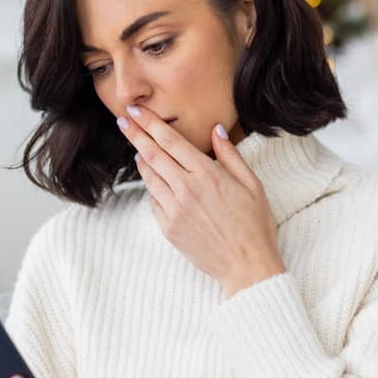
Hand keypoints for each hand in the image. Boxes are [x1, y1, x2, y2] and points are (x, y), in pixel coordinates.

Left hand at [118, 104, 285, 297]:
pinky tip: (156, 181)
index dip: (150, 123)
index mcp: (207, 174)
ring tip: (138, 148)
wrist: (246, 267)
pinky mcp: (168, 227)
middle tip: (123, 120)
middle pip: (152, 154)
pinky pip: (153, 200)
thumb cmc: (254, 225)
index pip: (170, 141)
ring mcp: (174, 209)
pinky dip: (152, 187)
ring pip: (149, 176)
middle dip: (135, 134)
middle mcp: (186, 189)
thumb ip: (230, 155)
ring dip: (141, 159)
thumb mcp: (252, 184)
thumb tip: (215, 130)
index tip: (136, 110)